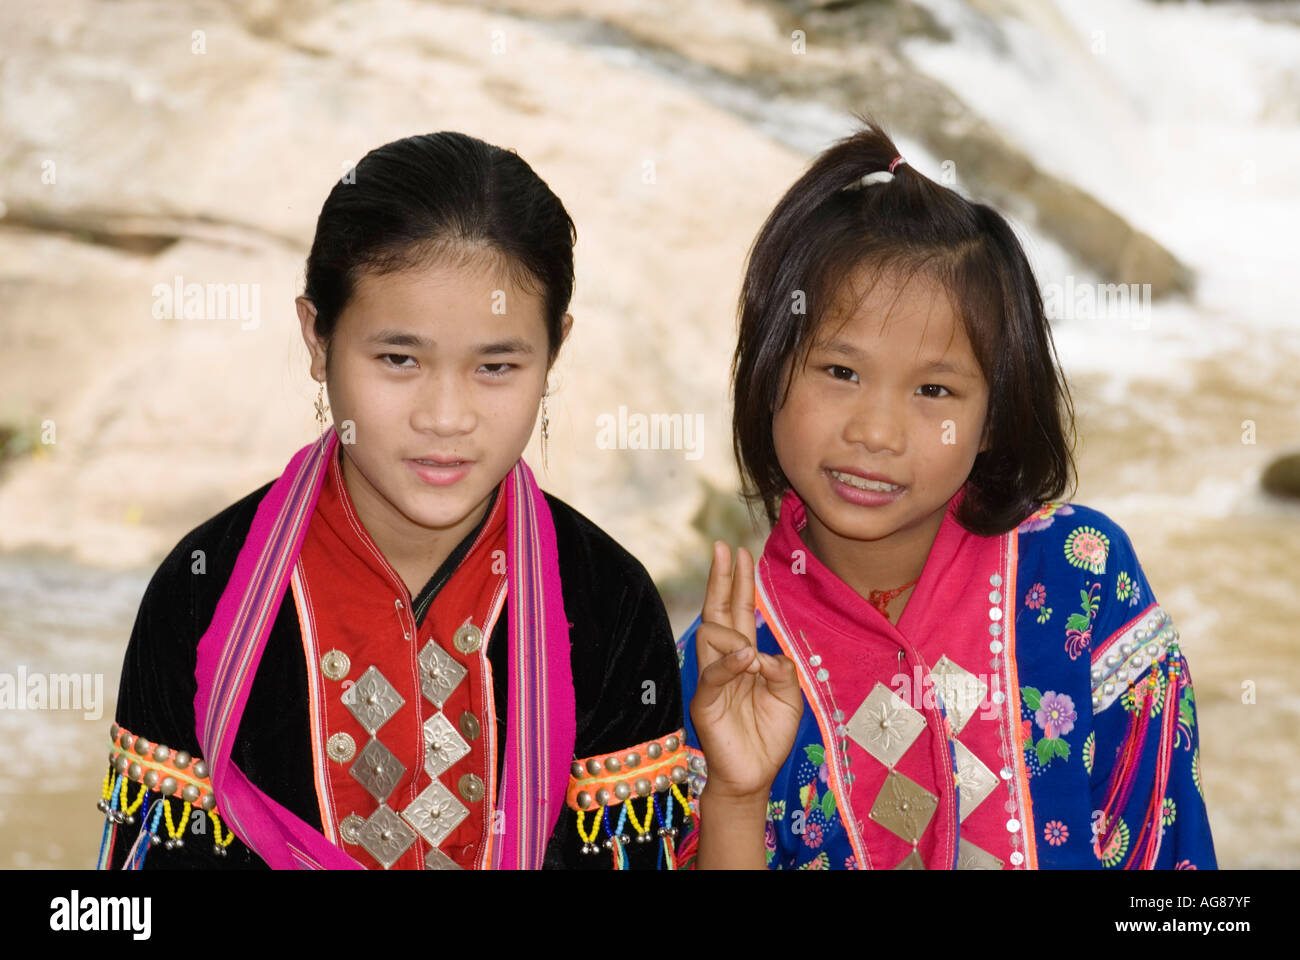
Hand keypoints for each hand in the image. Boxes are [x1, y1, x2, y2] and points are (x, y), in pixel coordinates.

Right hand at [690, 542, 803, 802]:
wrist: (754, 776)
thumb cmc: (770, 735)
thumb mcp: (789, 696)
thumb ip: (782, 669)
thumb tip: (763, 654)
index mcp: (745, 657)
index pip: (737, 611)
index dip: (739, 583)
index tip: (740, 553)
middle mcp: (725, 661)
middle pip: (718, 610)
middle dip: (721, 578)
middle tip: (723, 547)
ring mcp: (712, 679)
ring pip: (711, 634)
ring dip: (734, 634)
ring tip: (751, 655)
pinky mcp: (704, 701)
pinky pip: (713, 672)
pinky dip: (729, 663)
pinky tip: (745, 659)